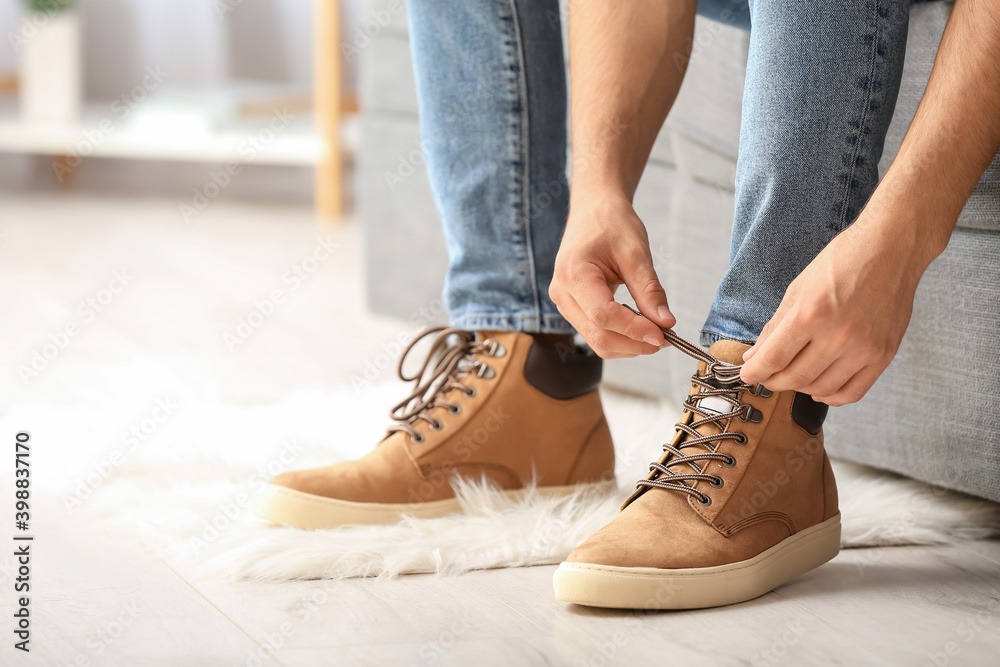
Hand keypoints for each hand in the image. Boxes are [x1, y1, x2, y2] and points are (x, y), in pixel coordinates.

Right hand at [549, 193, 675, 357]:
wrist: (593, 211)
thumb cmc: (611, 224)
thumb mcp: (636, 253)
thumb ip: (649, 290)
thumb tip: (666, 324)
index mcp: (573, 274)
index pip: (603, 316)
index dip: (634, 330)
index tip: (664, 335)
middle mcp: (561, 292)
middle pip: (598, 335)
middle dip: (634, 343)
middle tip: (666, 338)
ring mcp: (563, 303)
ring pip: (597, 340)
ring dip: (628, 344)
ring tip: (655, 331)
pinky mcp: (571, 308)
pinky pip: (595, 333)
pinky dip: (620, 337)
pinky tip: (639, 326)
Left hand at [739, 222, 925, 405]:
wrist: (891, 249)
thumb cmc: (843, 262)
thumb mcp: (799, 288)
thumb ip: (775, 326)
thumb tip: (754, 356)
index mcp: (812, 313)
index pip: (773, 358)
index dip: (754, 372)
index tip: (747, 374)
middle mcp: (840, 335)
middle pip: (795, 378)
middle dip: (772, 381)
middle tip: (766, 375)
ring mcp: (865, 348)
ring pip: (821, 389)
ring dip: (799, 388)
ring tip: (791, 377)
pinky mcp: (884, 355)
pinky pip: (852, 392)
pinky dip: (830, 396)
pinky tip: (819, 387)